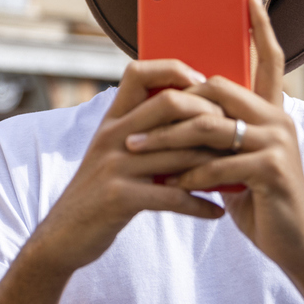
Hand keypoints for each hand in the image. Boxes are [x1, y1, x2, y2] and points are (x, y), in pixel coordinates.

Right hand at [28, 60, 227, 275]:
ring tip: (239, 172)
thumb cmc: (99, 192)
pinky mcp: (119, 198)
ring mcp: (114, 165)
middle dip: (208, 114)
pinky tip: (217, 213)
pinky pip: (172, 196)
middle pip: (167, 104)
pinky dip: (199, 205)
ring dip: (215, 164)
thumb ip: (141, 132)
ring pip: (178, 153)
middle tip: (233, 132)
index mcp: (112, 119)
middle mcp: (112, 135)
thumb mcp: (112, 152)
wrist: (63, 235)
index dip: (173, 69)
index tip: (202, 84)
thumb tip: (192, 118)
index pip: (138, 73)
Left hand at [123, 0, 303, 274]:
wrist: (292, 243)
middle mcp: (279, 119)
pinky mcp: (273, 171)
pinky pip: (218, 163)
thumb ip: (217, 129)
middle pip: (219, 88)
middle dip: (174, 103)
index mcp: (272, 111)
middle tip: (136, 119)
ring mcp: (279, 143)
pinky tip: (170, 185)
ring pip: (210, 126)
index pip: (268, 59)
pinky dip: (189, 174)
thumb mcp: (234, 157)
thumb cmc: (258, 197)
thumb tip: (179, 104)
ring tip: (136, 151)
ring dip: (167, 140)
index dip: (260, 26)